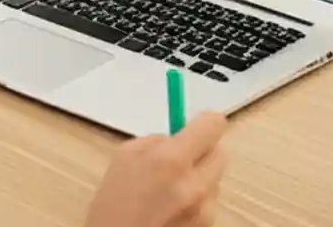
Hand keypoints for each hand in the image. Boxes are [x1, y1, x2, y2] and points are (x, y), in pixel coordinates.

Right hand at [85, 113, 228, 226]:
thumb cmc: (111, 207)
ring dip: (200, 179)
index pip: (213, 125)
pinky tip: (173, 210)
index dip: (205, 123)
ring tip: (170, 191)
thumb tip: (178, 134)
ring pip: (215, 180)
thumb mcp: (124, 158)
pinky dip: (197, 202)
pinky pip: (210, 204)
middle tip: (183, 157)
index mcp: (170, 160)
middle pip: (221, 152)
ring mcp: (204, 210)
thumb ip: (156, 141)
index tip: (196, 126)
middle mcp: (194, 184)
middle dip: (204, 151)